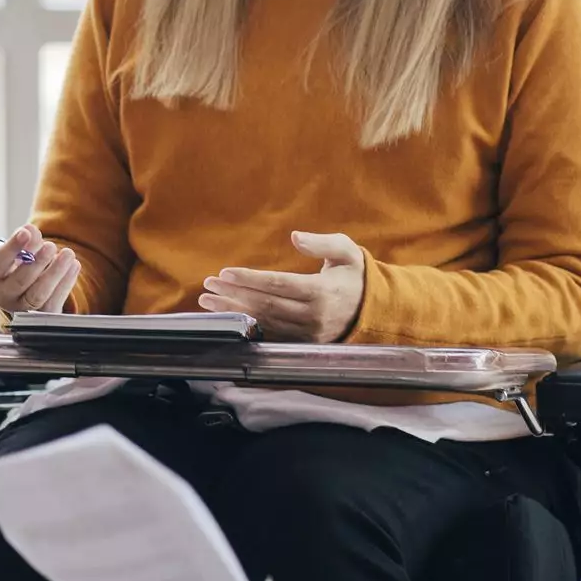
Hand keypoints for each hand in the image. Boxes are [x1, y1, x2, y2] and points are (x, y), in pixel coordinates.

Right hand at [0, 224, 81, 314]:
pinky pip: (55, 300)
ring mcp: (24, 309)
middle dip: (36, 262)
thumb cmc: (21, 269)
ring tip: (68, 253)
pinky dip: (66, 281)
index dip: (12, 247)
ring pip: (38, 294)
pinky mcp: (44, 316)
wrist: (27, 297)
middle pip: (19, 281)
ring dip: (55, 272)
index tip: (25, 232)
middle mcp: (5, 295)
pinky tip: (74, 265)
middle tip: (50, 245)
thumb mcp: (19, 253)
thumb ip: (25, 241)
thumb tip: (31, 231)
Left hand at [198, 231, 366, 342]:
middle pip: (265, 305)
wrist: (374, 309)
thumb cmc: (355, 274)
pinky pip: (271, 335)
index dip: (249, 279)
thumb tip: (295, 237)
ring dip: (233, 312)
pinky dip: (247, 326)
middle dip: (233, 295)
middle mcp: (313, 316)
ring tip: (208, 302)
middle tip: (207, 286)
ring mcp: (308, 334)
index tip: (225, 273)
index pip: (278, 285)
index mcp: (322, 292)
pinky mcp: (303, 343)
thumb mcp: (346, 251)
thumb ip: (322, 243)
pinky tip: (228, 318)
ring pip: (264, 323)